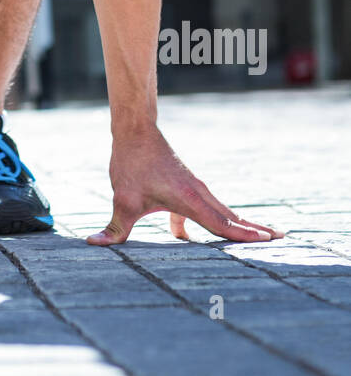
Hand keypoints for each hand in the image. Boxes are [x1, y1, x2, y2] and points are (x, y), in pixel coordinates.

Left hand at [88, 125, 284, 245]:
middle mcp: (199, 194)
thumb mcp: (123, 200)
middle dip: (255, 230)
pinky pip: (208, 207)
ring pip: (222, 211)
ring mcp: (195, 189)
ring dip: (240, 224)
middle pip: (232, 217)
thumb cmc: (131, 165)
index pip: (222, 224)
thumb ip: (115, 228)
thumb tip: (93, 244)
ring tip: (264, 235)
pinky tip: (203, 233)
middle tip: (281, 239)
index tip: (267, 241)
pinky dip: (218, 219)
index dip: (243, 235)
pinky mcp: (188, 186)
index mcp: (189, 200)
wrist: (135, 131)